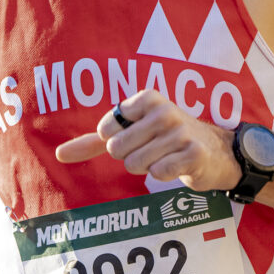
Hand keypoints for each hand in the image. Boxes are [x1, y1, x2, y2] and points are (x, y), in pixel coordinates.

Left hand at [52, 89, 240, 190]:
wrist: (215, 152)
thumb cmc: (165, 139)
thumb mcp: (130, 133)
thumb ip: (93, 142)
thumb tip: (58, 154)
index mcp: (146, 98)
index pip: (105, 130)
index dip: (115, 142)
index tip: (136, 137)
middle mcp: (164, 110)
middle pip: (117, 149)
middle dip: (130, 157)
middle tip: (152, 150)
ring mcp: (180, 131)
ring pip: (135, 163)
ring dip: (147, 167)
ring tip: (165, 157)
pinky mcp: (193, 154)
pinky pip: (158, 172)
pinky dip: (162, 175)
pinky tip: (176, 166)